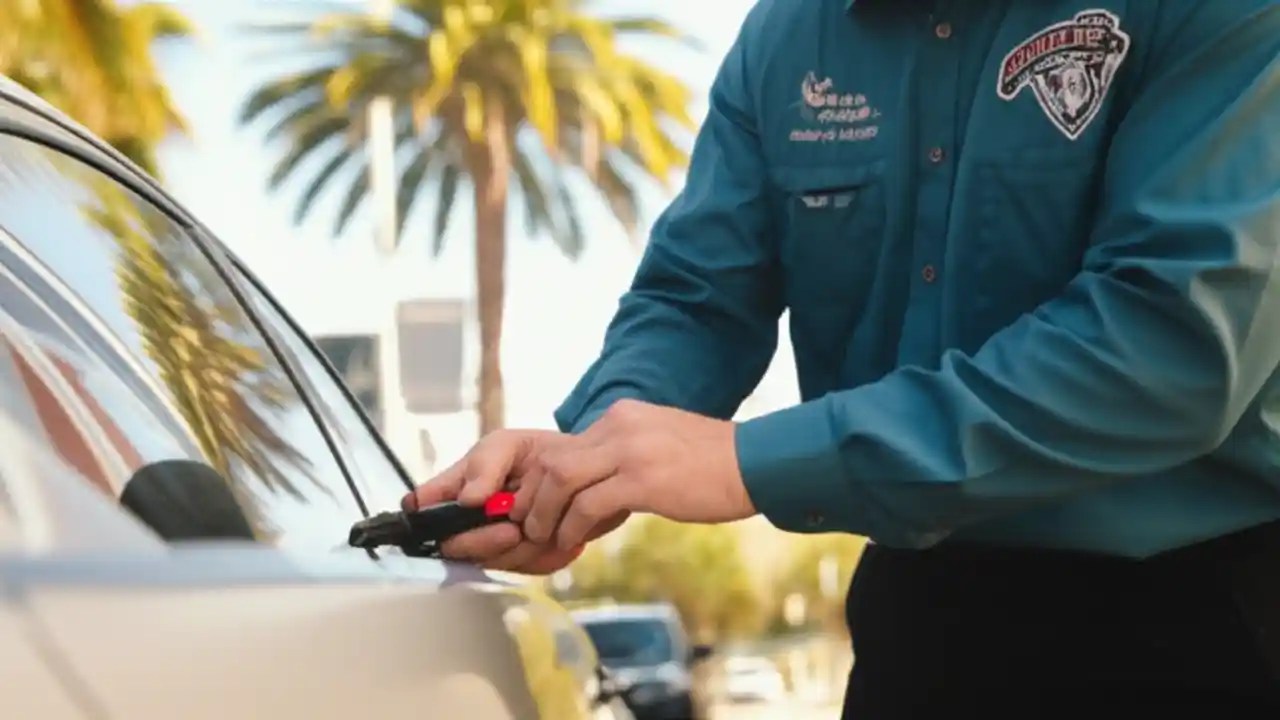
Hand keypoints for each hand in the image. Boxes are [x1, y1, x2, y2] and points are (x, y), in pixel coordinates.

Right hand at [403, 429, 623, 573]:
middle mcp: (472, 524)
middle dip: (479, 541)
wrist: (588, 472)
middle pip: (454, 547)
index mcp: (460, 491)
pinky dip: (543, 554)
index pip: (424, 508)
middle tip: (507, 528)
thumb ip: (485, 464)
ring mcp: (499, 546)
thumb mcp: (509, 445)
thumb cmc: (541, 455)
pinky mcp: (530, 560)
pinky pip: (527, 567)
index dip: (418, 516)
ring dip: (515, 548)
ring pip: (491, 561)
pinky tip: (557, 539)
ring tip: (535, 529)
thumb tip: (467, 498)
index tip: (421, 515)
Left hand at [511, 400, 755, 550]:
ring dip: (546, 515)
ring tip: (546, 538)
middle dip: (534, 497)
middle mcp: (620, 425)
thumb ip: (624, 453)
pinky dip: (573, 527)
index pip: (564, 445)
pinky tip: (575, 542)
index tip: (537, 506)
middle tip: (530, 526)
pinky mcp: (643, 481)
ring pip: (561, 480)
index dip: (542, 480)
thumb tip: (593, 485)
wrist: (756, 464)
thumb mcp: (659, 442)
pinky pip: (588, 505)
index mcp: (622, 414)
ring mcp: (630, 451)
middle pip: (553, 460)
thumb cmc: (712, 463)